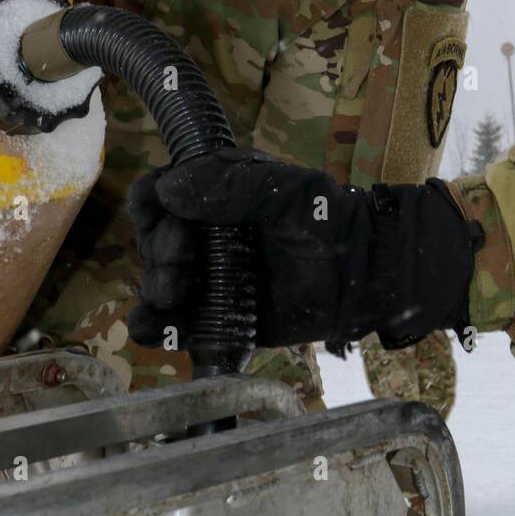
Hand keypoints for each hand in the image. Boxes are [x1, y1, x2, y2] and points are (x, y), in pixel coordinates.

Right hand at [127, 148, 484, 351]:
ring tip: (175, 294)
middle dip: (160, 250)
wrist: (365, 276)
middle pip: (154, 240)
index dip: (150, 204)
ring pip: (158, 282)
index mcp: (218, 195)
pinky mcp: (218, 318)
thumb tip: (167, 188)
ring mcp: (210, 279)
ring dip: (155, 288)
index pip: (160, 193)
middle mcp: (206, 236)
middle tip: (181, 260)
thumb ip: (229, 186)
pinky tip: (154, 329)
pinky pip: (175, 325)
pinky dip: (155, 328)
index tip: (159, 215)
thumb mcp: (284, 191)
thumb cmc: (328, 221)